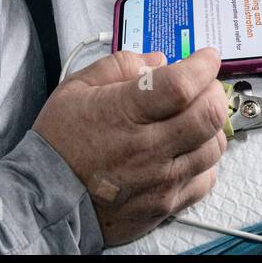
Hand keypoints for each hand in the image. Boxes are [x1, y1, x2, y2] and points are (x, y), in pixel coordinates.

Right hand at [33, 48, 227, 246]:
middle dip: (214, 91)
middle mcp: (147, 149)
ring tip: (193, 117)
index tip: (206, 57)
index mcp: (123, 114)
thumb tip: (158, 61)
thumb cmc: (60, 144)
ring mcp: (160, 180)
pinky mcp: (166, 204)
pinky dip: (204, 160)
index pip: (181, 84)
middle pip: (208, 115)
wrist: (47, 201)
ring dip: (211, 125)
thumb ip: (120, 65)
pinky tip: (186, 150)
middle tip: (205, 85)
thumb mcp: (77, 88)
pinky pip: (205, 179)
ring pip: (213, 147)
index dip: (202, 65)